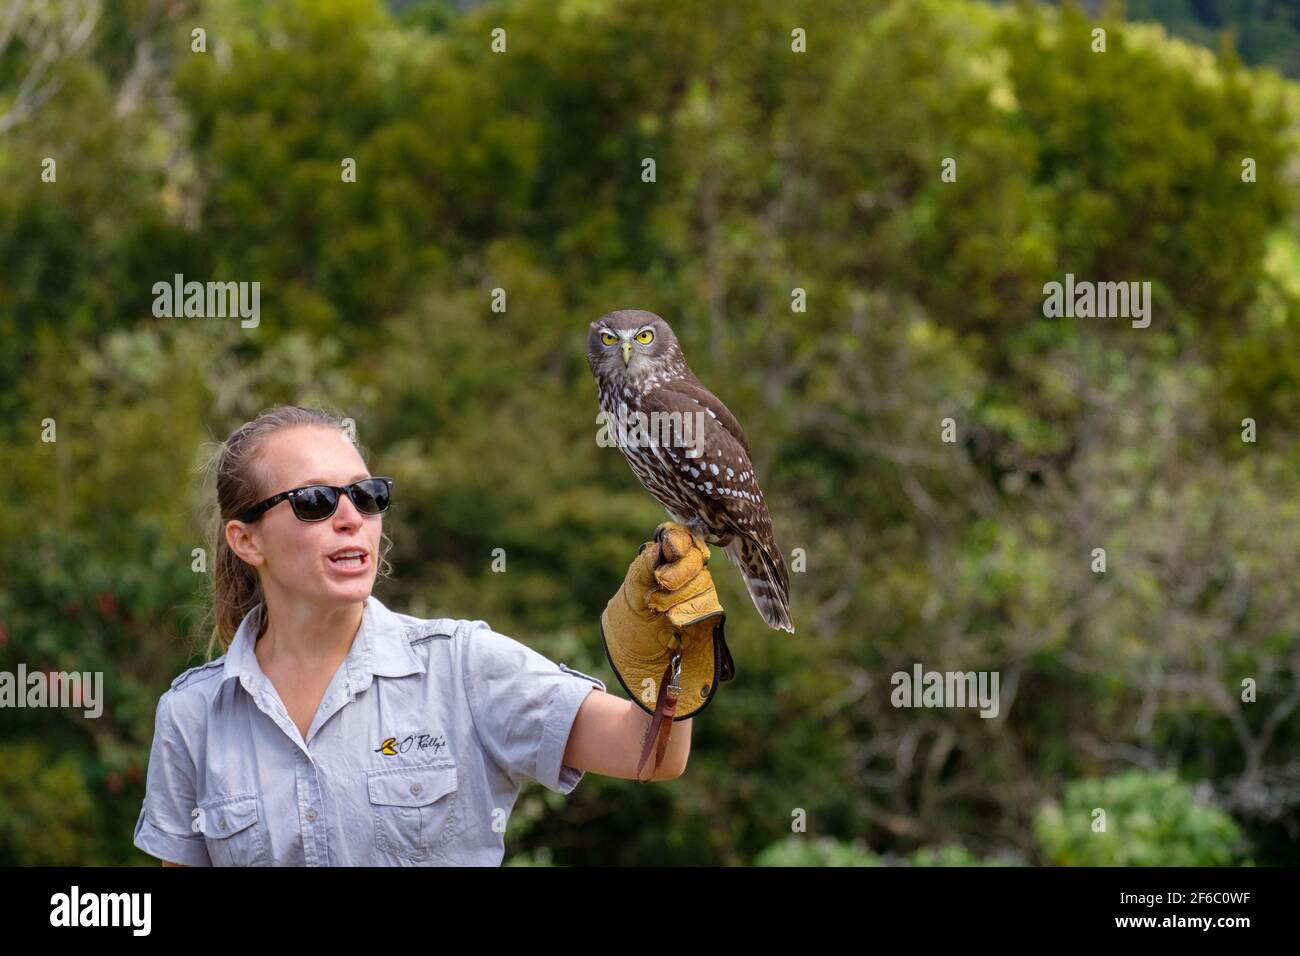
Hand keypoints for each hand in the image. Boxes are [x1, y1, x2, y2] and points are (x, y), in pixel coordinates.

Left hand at [600, 521, 729, 713]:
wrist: (645, 679)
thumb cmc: (631, 639)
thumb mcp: (628, 600)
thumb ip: (643, 570)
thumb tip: (662, 544)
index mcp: (660, 568)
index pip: (678, 538)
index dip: (678, 540)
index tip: (669, 550)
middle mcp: (682, 579)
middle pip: (694, 555)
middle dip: (679, 570)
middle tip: (660, 586)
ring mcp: (699, 599)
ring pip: (703, 579)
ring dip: (680, 597)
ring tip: (663, 617)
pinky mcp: (712, 620)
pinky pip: (711, 604)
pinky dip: (692, 612)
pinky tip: (676, 625)